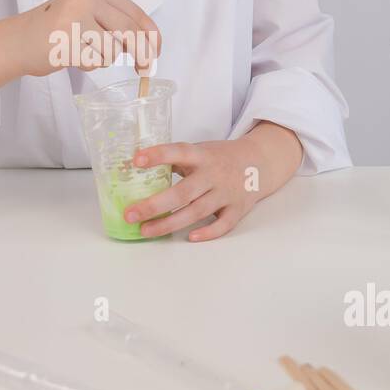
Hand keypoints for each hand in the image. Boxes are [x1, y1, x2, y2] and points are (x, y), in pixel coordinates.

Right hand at [14, 0, 160, 77]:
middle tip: (144, 70)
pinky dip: (88, 65)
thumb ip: (113, 21)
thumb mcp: (84, 12)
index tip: (157, 51)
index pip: (135, 12)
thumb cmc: (54, 29)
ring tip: (84, 52)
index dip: (152, 34)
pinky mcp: (66, 42)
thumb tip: (148, 45)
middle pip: (129, 32)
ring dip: (104, 59)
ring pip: (113, 50)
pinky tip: (72, 56)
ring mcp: (75, 20)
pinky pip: (94, 61)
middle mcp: (86, 0)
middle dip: (142, 54)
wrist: (18, 40)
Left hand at [124, 138, 261, 241]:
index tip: (135, 160)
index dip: (158, 155)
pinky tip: (189, 237)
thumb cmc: (219, 158)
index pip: (178, 152)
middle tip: (130, 214)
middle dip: (154, 205)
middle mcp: (214, 174)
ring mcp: (227, 193)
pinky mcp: (237, 209)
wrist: (259, 162)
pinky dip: (207, 232)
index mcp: (202, 156)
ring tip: (145, 230)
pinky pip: (222, 224)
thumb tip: (135, 170)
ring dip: (169, 223)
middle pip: (183, 192)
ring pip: (197, 212)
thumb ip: (173, 161)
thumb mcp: (199, 151)